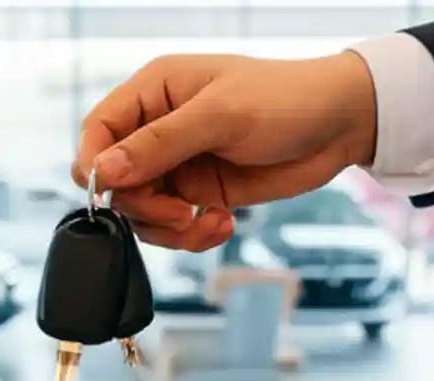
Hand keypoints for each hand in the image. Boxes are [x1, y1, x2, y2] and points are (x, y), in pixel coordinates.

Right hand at [73, 51, 376, 251]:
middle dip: (142, 205)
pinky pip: (173, 227)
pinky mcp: (200, 194)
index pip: (98, 130)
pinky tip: (222, 224)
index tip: (109, 193)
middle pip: (116, 180)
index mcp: (154, 92)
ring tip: (206, 223)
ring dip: (168, 229)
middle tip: (177, 213)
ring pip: (142, 211)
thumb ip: (158, 144)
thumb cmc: (284, 99)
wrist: (339, 125)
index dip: (94, 164)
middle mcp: (159, 129)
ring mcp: (178, 164)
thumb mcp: (220, 116)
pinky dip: (191, 235)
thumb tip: (102, 171)